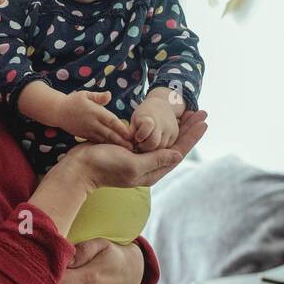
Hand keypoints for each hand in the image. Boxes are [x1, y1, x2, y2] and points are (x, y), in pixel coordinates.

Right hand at [55, 90, 133, 148]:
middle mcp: (92, 123)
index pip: (111, 121)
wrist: (57, 112)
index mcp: (94, 112)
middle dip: (121, 141)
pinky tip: (113, 150)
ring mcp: (88, 131)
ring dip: (115, 145)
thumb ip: (98, 97)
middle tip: (133, 147)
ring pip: (104, 139)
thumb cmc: (73, 101)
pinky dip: (105, 146)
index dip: (121, 128)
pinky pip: (97, 141)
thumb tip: (109, 95)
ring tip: (126, 151)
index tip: (131, 134)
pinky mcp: (84, 136)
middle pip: (109, 133)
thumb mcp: (85, 95)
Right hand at [65, 108, 206, 189]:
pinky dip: (160, 127)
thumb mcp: (133, 164)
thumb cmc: (105, 166)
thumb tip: (178, 155)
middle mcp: (148, 165)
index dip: (192, 136)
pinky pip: (151, 137)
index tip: (203, 121)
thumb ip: (156, 160)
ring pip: (164, 140)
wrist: (80, 166)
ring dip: (177, 126)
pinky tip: (165, 120)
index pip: (178, 152)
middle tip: (202, 112)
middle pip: (174, 145)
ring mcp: (138, 157)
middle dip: (189, 129)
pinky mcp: (128, 150)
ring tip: (188, 113)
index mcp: (152, 171)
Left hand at [130, 93, 179, 150]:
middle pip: (153, 144)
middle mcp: (163, 124)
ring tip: (146, 144)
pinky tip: (153, 143)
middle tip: (139, 144)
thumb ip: (131, 133)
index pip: (146, 129)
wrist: (160, 106)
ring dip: (152, 150)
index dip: (140, 135)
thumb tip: (131, 146)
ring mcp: (171, 131)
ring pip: (160, 149)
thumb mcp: (134, 120)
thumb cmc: (143, 116)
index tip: (137, 137)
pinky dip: (159, 148)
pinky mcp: (175, 136)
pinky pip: (166, 148)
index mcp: (150, 118)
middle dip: (144, 147)